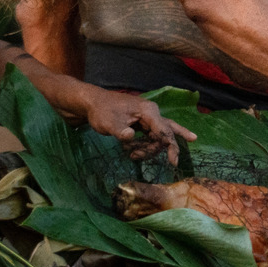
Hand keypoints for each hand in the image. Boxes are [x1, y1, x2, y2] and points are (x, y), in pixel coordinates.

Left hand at [71, 86, 195, 164]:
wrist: (93, 104)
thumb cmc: (102, 111)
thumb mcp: (109, 123)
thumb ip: (120, 131)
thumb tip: (130, 136)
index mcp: (148, 111)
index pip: (164, 130)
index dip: (171, 146)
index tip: (174, 162)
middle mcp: (151, 113)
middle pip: (166, 133)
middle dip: (166, 148)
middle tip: (172, 162)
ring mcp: (147, 118)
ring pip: (157, 137)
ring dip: (148, 149)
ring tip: (132, 154)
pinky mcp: (142, 122)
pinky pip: (150, 136)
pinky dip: (143, 146)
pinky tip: (132, 150)